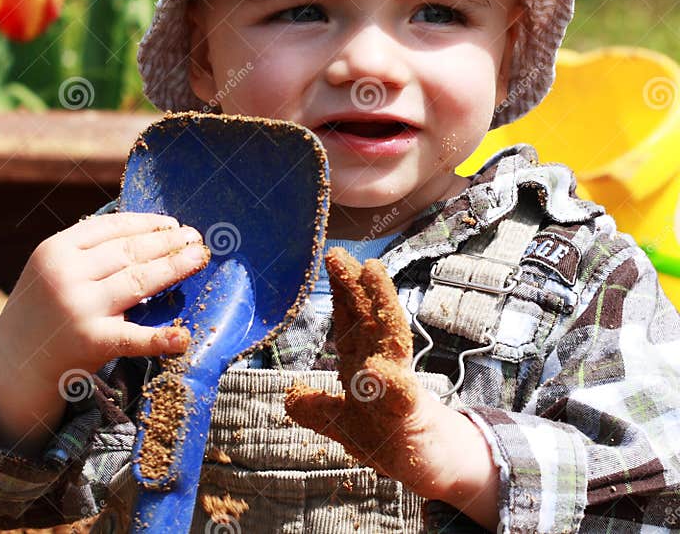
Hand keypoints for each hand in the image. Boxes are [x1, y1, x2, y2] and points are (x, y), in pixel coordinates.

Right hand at [0, 211, 209, 453]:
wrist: (14, 362)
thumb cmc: (46, 306)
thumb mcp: (55, 268)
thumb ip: (91, 249)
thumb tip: (148, 228)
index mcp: (56, 249)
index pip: (112, 228)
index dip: (147, 223)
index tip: (172, 223)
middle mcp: (65, 274)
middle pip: (130, 252)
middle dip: (168, 242)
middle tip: (196, 237)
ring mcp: (78, 308)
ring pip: (138, 280)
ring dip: (175, 267)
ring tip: (199, 258)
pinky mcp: (89, 342)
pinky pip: (132, 338)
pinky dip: (159, 338)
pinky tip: (182, 337)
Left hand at [284, 247, 499, 526]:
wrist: (429, 463)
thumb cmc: (387, 436)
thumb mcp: (343, 424)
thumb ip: (319, 409)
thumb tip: (290, 396)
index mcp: (363, 363)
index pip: (351, 320)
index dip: (341, 291)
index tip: (332, 261)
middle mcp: (382, 363)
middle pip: (369, 318)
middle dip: (355, 285)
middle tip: (338, 255)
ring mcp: (397, 385)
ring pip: (390, 338)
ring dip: (381, 304)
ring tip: (373, 273)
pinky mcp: (410, 414)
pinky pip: (398, 395)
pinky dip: (386, 382)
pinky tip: (374, 371)